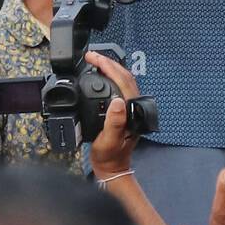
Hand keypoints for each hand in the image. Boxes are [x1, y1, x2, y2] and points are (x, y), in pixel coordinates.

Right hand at [84, 50, 140, 178]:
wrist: (112, 168)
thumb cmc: (109, 156)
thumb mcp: (108, 141)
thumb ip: (114, 123)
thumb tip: (118, 102)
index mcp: (131, 110)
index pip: (123, 81)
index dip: (108, 66)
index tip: (93, 58)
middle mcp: (134, 106)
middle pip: (125, 76)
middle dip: (108, 63)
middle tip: (90, 56)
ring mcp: (130, 107)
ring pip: (123, 80)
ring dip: (110, 68)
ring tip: (94, 61)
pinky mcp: (125, 109)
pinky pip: (119, 87)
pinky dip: (110, 77)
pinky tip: (100, 76)